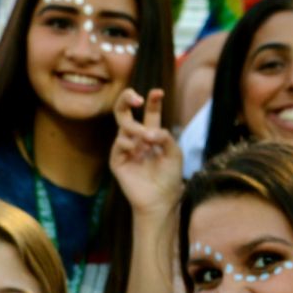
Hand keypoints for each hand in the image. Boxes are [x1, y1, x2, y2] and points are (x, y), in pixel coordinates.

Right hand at [110, 90, 181, 215]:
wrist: (161, 200)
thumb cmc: (169, 177)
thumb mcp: (174, 153)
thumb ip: (164, 136)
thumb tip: (147, 132)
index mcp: (152, 135)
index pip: (150, 113)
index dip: (153, 101)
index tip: (158, 92)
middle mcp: (136, 138)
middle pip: (125, 111)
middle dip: (127, 98)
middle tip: (137, 97)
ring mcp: (125, 148)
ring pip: (123, 125)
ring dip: (135, 127)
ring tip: (146, 137)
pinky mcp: (117, 160)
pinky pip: (119, 143)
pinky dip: (128, 143)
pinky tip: (136, 149)